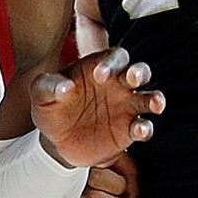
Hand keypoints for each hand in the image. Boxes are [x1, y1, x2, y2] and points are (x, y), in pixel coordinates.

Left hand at [31, 47, 164, 168]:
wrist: (55, 140)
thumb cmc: (51, 107)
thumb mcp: (41, 94)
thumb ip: (48, 86)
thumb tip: (64, 87)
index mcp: (99, 67)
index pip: (114, 57)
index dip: (110, 63)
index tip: (99, 75)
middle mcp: (118, 84)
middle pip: (139, 71)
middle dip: (139, 72)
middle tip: (133, 78)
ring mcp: (127, 107)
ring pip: (148, 98)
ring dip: (155, 98)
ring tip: (156, 104)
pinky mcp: (128, 131)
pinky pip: (143, 127)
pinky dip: (145, 128)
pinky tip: (141, 130)